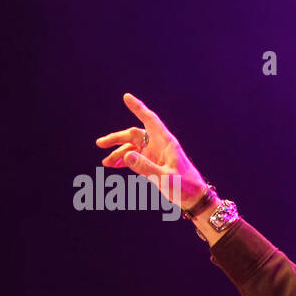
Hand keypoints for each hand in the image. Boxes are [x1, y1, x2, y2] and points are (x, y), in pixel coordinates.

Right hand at [95, 93, 209, 210]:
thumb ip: (146, 167)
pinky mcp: (153, 164)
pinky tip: (113, 165)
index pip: (150, 120)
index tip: (126, 97)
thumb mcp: (165, 178)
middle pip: (134, 134)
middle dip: (117, 138)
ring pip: (132, 147)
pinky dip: (124, 160)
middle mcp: (159, 145)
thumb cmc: (185, 186)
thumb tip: (126, 155)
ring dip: (118, 153)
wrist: (194, 199)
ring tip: (106, 163)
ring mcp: (155, 154)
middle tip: (100, 143)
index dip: (138, 108)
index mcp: (166, 142)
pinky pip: (135, 158)